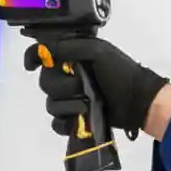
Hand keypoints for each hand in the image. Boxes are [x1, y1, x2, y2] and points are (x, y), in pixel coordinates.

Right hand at [23, 37, 169, 137]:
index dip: (33, 58)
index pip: (42, 55)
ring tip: (85, 105)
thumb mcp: (97, 51)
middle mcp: (68, 76)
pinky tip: (75, 122)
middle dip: (61, 86)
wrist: (138, 100)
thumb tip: (43, 49)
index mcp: (72, 57)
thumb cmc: (120, 72)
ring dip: (66, 106)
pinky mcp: (75, 118)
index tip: (32, 66)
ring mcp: (71, 99)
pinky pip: (57, 123)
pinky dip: (64, 124)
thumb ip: (69, 47)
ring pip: (51, 104)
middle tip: (80, 86)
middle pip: (45, 82)